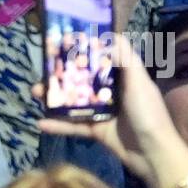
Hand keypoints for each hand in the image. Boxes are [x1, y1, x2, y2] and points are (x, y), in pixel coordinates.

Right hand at [36, 37, 185, 187]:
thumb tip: (109, 34)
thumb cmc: (148, 113)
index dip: (83, 52)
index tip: (63, 44)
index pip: (100, 60)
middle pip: (81, 80)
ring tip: (35, 94)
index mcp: (122, 78)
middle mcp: (110, 93)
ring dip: (54, 99)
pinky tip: (40, 123)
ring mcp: (101, 112)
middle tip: (42, 72)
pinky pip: (73, 126)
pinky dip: (57, 126)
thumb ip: (126, 58)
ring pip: (73, 102)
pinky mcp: (95, 131)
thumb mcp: (139, 81)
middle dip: (61, 76)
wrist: (152, 153)